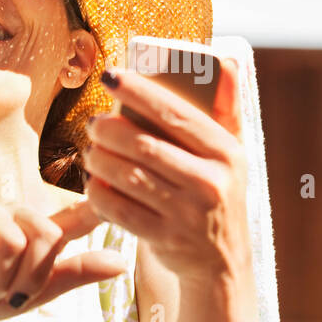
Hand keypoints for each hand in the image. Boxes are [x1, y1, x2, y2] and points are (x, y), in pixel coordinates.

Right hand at [0, 199, 127, 321]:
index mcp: (40, 232)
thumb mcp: (35, 292)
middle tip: (7, 293)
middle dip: (29, 278)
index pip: (79, 215)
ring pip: (16, 244)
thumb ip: (75, 274)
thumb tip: (122, 263)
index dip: (100, 208)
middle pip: (48, 238)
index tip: (121, 200)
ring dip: (0, 280)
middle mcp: (19, 215)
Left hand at [84, 59, 252, 283]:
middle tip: (94, 123)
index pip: (176, 113)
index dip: (139, 92)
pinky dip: (98, 194)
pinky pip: (119, 210)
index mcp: (226, 152)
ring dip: (98, 159)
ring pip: (128, 177)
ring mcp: (187, 214)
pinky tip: (93, 183)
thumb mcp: (232, 152)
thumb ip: (227, 108)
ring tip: (90, 151)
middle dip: (109, 129)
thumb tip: (226, 61)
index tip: (111, 76)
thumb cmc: (217, 191)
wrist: (221, 260)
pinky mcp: (165, 239)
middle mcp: (210, 182)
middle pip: (144, 145)